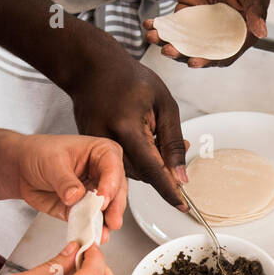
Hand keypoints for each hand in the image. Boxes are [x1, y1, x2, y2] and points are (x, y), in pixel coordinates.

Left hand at [15, 133, 126, 242]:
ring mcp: (96, 193)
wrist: (22, 169)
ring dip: (106, 222)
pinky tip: (91, 235)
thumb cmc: (39, 154)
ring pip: (108, 209)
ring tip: (102, 233)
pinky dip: (91, 229)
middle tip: (111, 220)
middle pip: (117, 191)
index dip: (110, 184)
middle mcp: (103, 174)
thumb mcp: (51, 162)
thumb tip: (75, 196)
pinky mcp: (86, 209)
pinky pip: (91, 221)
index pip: (112, 167)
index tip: (103, 199)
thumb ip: (65, 181)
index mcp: (101, 153)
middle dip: (114, 208)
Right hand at [65, 42, 186, 208]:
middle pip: (142, 174)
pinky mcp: (90, 148)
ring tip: (158, 136)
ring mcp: (94, 146)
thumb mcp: (164, 104)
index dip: (169, 190)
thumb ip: (172, 142)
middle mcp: (106, 141)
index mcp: (126, 128)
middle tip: (178, 146)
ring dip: (149, 164)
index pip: (152, 170)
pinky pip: (118, 164)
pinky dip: (135, 158)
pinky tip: (142, 138)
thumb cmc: (129, 78)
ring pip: (131, 172)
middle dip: (163, 169)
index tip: (183, 206)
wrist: (91, 67)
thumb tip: (180, 176)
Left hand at [144, 0, 269, 67]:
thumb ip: (255, 10)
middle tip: (168, 50)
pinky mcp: (187, 11)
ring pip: (183, 40)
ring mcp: (202, 24)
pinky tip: (149, 25)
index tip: (194, 62)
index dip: (210, 60)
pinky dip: (161, 27)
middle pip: (200, 51)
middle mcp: (220, 33)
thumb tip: (262, 33)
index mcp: (239, 32)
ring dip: (167, 42)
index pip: (224, 53)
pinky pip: (173, 24)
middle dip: (182, 53)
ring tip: (153, 37)